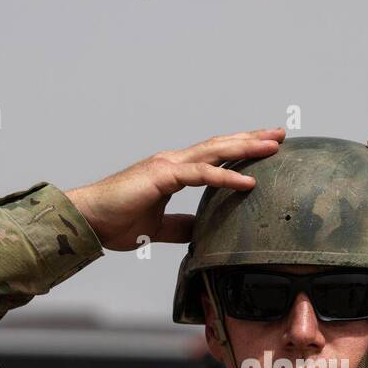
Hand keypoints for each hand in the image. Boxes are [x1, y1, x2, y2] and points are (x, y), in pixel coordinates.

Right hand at [65, 127, 285, 250]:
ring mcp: (168, 165)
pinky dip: (227, 175)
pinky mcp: (162, 176)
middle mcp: (173, 162)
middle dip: (252, 140)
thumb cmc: (115, 222)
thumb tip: (200, 232)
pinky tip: (248, 180)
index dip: (240, 150)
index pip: (214, 155)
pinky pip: (201, 174)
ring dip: (246, 148)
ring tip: (273, 147)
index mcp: (173, 171)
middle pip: (220, 145)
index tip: (265, 149)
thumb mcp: (157, 227)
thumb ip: (179, 226)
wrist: (88, 220)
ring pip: (215, 151)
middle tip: (280, 135)